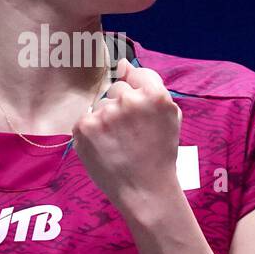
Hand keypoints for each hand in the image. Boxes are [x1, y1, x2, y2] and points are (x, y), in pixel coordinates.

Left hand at [72, 57, 182, 212]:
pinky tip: (105, 148)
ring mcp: (105, 113)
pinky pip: (86, 119)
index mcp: (155, 95)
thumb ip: (149, 85)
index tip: (138, 112)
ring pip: (101, 104)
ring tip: (118, 144)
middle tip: (130, 133)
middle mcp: (129, 100)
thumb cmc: (159, 153)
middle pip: (116, 88)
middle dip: (121, 106)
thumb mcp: (170, 116)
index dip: (137, 92)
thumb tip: (122, 63)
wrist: (145, 190)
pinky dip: (92, 132)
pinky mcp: (84, 127)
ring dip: (106, 119)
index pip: (136, 73)